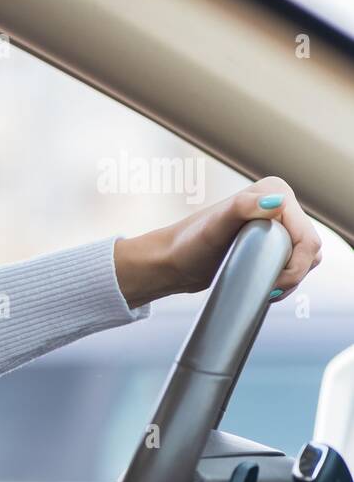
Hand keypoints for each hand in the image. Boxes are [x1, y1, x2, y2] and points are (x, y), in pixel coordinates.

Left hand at [114, 176, 321, 307]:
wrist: (172, 262)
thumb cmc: (188, 244)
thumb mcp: (215, 226)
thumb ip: (243, 208)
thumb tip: (277, 202)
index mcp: (274, 192)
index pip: (307, 238)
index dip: (296, 265)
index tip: (273, 284)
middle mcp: (278, 204)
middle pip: (309, 250)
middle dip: (293, 274)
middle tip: (267, 290)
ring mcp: (275, 225)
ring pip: (304, 260)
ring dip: (290, 279)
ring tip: (264, 290)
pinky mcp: (269, 243)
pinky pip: (292, 265)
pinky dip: (284, 280)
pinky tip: (266, 289)